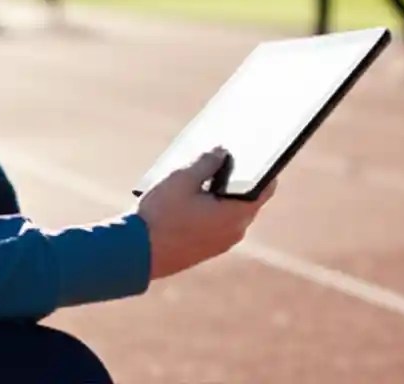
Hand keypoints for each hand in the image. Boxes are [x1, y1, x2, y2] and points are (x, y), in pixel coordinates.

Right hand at [137, 149, 276, 280]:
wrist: (138, 254)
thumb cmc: (161, 215)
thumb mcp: (183, 179)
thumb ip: (206, 162)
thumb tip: (222, 152)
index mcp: (236, 214)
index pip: (266, 187)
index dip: (265, 166)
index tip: (259, 150)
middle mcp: (235, 231)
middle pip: (247, 198)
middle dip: (239, 178)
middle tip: (228, 154)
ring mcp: (222, 243)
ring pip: (231, 211)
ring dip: (223, 193)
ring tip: (207, 171)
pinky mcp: (207, 249)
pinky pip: (219, 223)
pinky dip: (213, 208)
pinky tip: (195, 194)